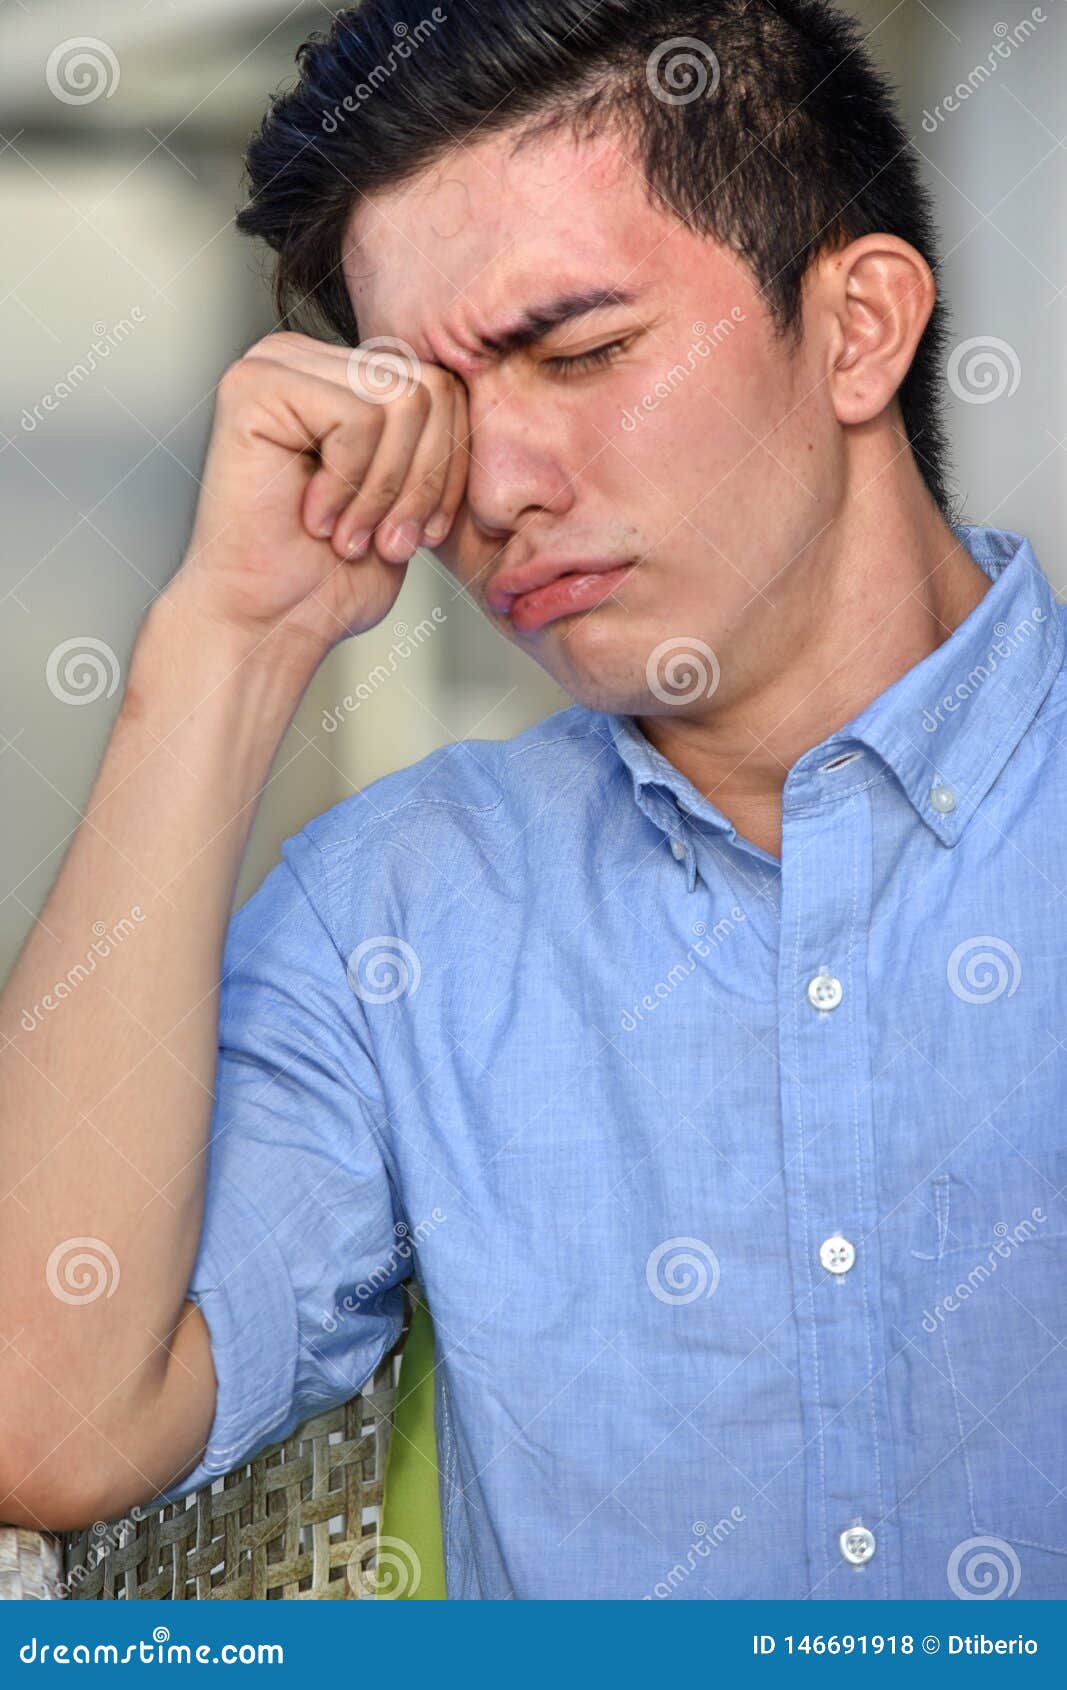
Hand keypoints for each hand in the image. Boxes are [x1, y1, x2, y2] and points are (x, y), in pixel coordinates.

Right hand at [170, 331, 467, 659]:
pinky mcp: (254, 388)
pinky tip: (315, 520)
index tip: (420, 533)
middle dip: (425, 481)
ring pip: (402, 401)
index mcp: (339, 378)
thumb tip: (479, 395)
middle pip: (430, 388)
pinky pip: (359, 418)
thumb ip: (431, 440)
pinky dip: (351, 486)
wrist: (265, 627)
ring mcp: (273, 364)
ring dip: (388, 490)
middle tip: (389, 542)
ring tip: (352, 537)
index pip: (443, 387)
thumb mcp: (406, 502)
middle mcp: (304, 359)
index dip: (449, 468)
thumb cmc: (326, 577)